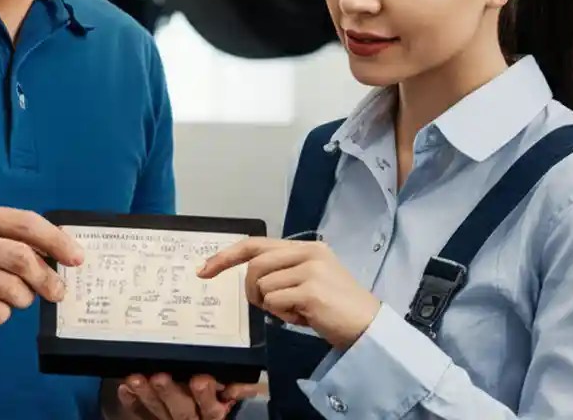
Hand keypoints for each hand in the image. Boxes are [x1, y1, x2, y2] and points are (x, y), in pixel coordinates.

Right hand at [0, 204, 83, 332]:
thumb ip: (13, 239)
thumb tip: (61, 254)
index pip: (27, 223)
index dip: (57, 241)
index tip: (76, 259)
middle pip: (21, 257)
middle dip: (47, 278)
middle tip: (57, 292)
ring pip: (10, 287)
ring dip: (24, 298)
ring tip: (20, 300)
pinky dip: (2, 314)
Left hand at [112, 373, 259, 419]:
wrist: (194, 416)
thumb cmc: (217, 401)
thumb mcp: (233, 397)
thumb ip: (240, 390)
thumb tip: (242, 386)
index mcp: (212, 413)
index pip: (211, 408)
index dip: (205, 396)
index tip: (201, 379)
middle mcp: (192, 419)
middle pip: (182, 410)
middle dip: (170, 394)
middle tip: (160, 377)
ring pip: (158, 411)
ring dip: (146, 395)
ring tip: (135, 378)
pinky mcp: (154, 419)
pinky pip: (141, 414)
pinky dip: (132, 402)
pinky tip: (125, 388)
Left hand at [198, 239, 379, 349]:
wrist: (368, 327)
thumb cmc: (335, 309)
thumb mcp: (307, 281)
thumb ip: (281, 273)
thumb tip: (249, 279)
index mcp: (306, 247)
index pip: (256, 244)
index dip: (226, 256)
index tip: (204, 269)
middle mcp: (309, 253)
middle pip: (255, 265)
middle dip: (251, 289)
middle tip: (264, 306)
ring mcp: (311, 269)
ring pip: (263, 285)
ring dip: (271, 305)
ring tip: (294, 312)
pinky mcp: (311, 290)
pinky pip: (275, 302)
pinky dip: (282, 315)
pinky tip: (304, 318)